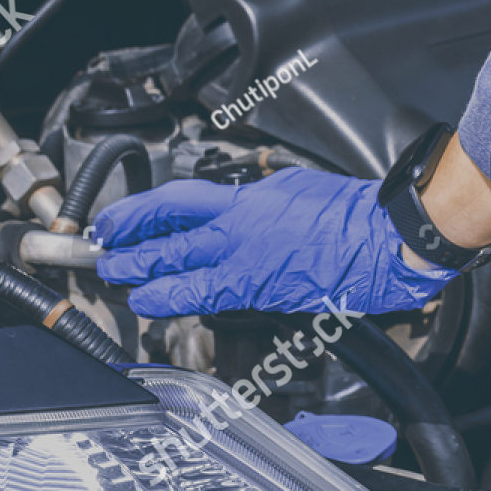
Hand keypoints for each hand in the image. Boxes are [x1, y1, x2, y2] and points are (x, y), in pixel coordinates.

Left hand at [94, 168, 456, 317]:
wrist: (382, 241)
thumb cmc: (350, 211)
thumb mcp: (290, 186)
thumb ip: (253, 199)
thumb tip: (232, 207)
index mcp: (244, 203)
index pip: (171, 205)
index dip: (135, 215)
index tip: (115, 221)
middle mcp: (238, 238)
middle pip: (166, 247)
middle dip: (129, 255)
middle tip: (107, 259)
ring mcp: (249, 272)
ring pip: (181, 283)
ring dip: (148, 286)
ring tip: (128, 287)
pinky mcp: (265, 298)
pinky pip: (213, 300)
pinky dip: (185, 301)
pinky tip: (169, 305)